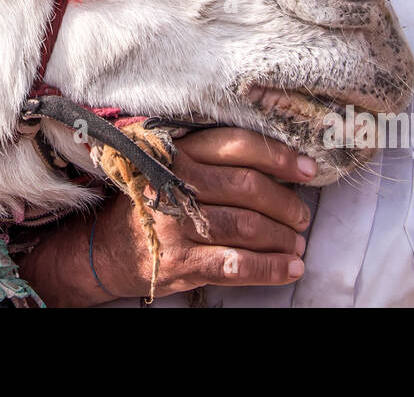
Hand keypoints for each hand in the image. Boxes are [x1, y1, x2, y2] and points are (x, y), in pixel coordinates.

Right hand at [18, 128, 313, 305]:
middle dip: (286, 203)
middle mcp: (177, 184)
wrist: (105, 249)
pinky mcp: (180, 261)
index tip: (308, 170)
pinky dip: (270, 268)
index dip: (280, 157)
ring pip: (247, 226)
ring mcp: (177, 224)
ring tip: (298, 244)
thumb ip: (211, 159)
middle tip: (302, 215)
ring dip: (282, 238)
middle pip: (249, 187)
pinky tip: (290, 269)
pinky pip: (236, 264)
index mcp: (178, 153)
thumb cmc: (149, 203)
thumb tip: (278, 165)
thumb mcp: (169, 167)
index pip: (239, 146)